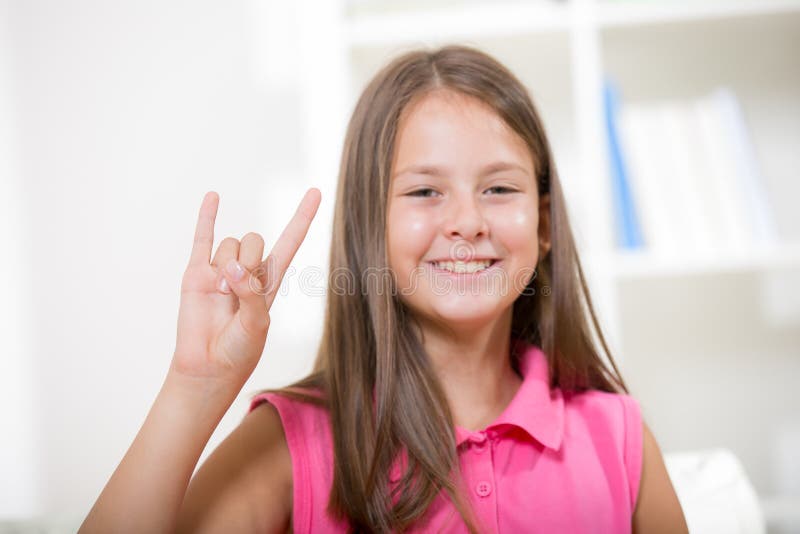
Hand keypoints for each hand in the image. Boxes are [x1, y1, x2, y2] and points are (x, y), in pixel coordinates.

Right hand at [169, 189, 320, 389]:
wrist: (207, 368)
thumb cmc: (239, 352)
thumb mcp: (257, 324)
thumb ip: (250, 293)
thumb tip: (230, 268)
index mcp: (270, 281)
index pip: (290, 241)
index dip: (302, 217)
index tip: (315, 191)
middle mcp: (247, 271)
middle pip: (253, 239)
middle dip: (247, 261)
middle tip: (237, 291)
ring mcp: (221, 270)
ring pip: (229, 244)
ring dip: (225, 267)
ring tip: (220, 296)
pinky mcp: (196, 273)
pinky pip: (203, 238)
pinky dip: (207, 216)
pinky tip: (213, 196)